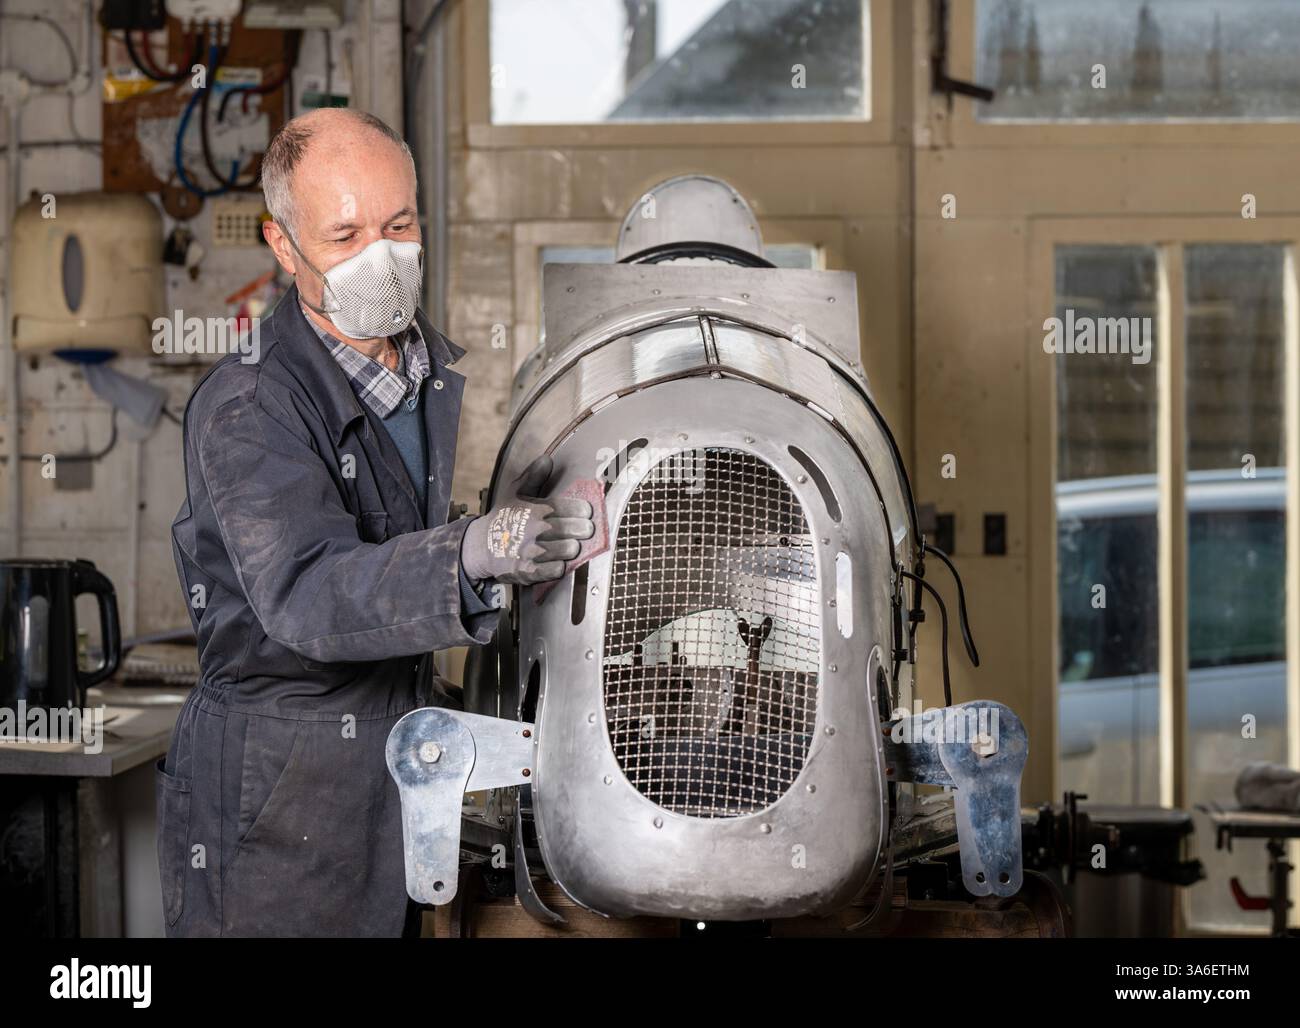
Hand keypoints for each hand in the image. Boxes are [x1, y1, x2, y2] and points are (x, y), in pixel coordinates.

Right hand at [460, 455, 594, 584]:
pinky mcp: (529, 571)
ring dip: (573, 548)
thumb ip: (533, 476)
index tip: (586, 513)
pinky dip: (560, 566)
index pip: (572, 508)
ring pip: (568, 550)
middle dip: (584, 530)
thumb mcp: (515, 493)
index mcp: (537, 509)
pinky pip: (555, 570)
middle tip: (584, 530)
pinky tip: (558, 561)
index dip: (583, 511)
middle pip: (575, 530)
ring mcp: (532, 552)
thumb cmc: (504, 517)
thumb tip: (547, 459)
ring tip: (571, 545)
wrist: (481, 545)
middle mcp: (536, 530)